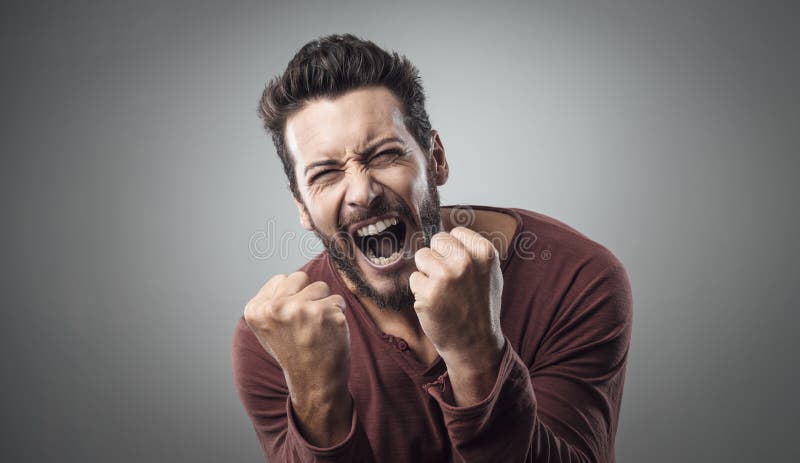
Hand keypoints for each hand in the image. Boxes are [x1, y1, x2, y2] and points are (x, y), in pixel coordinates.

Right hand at [244, 271, 351, 443]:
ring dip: (323, 304)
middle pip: (301, 277)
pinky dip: (337, 315)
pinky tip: (329, 334)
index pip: (282, 279)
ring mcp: (301, 309)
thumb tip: (287, 277)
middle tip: (305, 324)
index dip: (291, 297)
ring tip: (316, 328)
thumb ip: (272, 301)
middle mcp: (275, 308)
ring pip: (321, 286)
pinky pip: (337, 300)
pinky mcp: (325, 313)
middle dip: (307, 295)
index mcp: (256, 310)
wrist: (314, 382)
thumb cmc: (294, 352)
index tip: (290, 321)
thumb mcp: (269, 328)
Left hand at [410, 227, 505, 385]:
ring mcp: (446, 276)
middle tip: (449, 282)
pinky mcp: (428, 292)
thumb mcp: (489, 273)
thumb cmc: (480, 307)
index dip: (453, 251)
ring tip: (443, 292)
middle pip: (436, 241)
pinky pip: (414, 279)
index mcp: (484, 252)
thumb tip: (447, 233)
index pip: (455, 232)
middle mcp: (465, 261)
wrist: (475, 344)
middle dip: (438, 258)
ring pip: (421, 256)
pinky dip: (420, 292)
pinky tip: (436, 305)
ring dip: (427, 273)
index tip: (460, 269)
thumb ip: (472, 251)